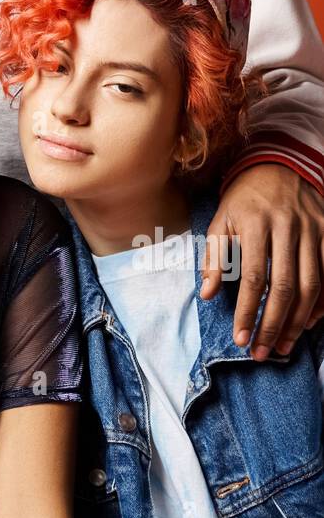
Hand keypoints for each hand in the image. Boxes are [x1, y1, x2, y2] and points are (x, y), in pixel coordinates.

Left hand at [200, 165, 323, 359]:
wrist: (277, 166)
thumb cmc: (243, 200)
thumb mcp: (220, 220)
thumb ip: (214, 257)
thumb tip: (206, 294)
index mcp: (256, 224)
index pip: (254, 277)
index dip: (247, 311)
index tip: (240, 338)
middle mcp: (288, 227)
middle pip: (286, 286)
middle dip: (274, 324)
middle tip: (263, 351)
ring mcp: (313, 229)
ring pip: (312, 285)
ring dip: (299, 321)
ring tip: (285, 345)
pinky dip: (322, 302)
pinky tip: (309, 322)